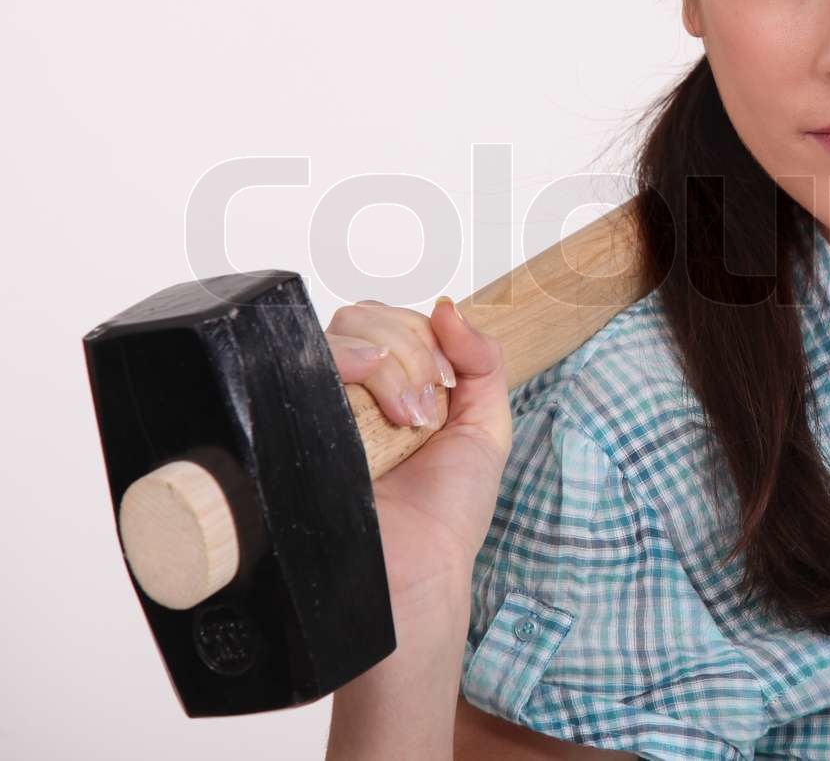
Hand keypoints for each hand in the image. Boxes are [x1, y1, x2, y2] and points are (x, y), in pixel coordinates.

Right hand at [325, 296, 510, 610]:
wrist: (416, 571)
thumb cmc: (449, 511)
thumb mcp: (487, 426)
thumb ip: (482, 359)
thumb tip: (449, 306)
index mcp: (392, 385)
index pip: (392, 319)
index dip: (423, 338)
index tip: (446, 387)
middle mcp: (349, 391)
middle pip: (365, 318)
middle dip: (410, 351)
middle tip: (427, 411)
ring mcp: (318, 405)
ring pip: (339, 334)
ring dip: (389, 366)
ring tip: (409, 422)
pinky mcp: (293, 423)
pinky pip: (308, 364)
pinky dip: (355, 369)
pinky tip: (386, 415)